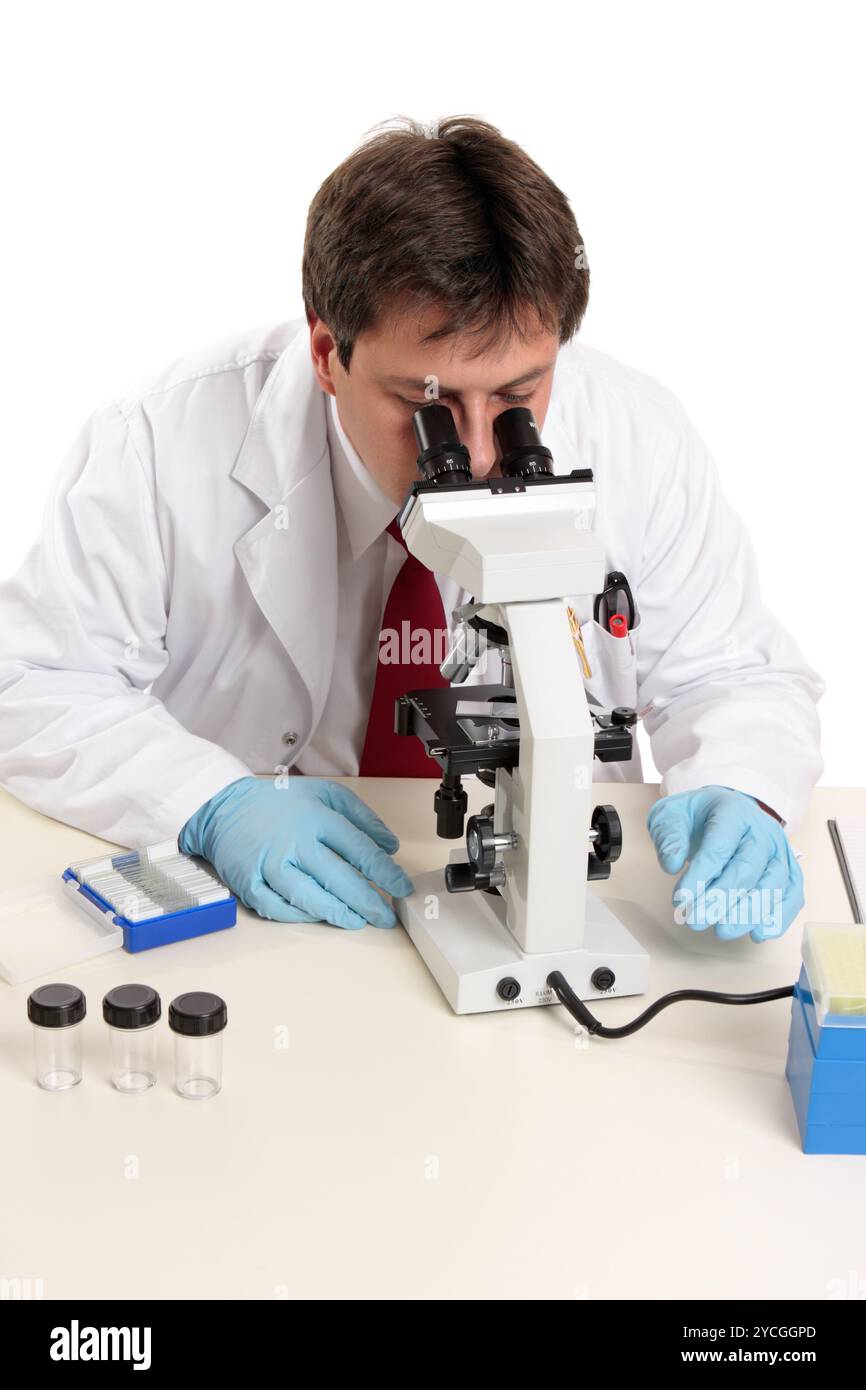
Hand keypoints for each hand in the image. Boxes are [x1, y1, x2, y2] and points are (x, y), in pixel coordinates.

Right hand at [179, 776, 413, 928]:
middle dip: (368, 902)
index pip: (360, 851)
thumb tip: (389, 845)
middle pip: (339, 878)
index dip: (385, 873)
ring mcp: (270, 865)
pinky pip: (279, 908)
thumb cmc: (279, 803)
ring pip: (310, 897)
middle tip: (386, 916)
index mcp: (317, 818)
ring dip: (338, 913)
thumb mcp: (326, 794)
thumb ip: (362, 817)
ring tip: (358, 921)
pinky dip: (302, 916)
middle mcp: (295, 842)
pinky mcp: (250, 883)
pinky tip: (320, 916)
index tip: (401, 887)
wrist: (226, 808)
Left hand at [646, 784, 803, 941]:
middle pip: (747, 868)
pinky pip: (792, 894)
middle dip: (722, 899)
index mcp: (733, 812)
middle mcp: (762, 830)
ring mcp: (779, 850)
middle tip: (696, 921)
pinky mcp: (788, 869)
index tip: (680, 900)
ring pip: (773, 884)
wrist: (724, 810)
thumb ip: (669, 837)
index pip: (719, 847)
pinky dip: (778, 917)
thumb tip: (672, 864)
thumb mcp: (670, 816)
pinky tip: (757, 933)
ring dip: (749, 912)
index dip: (701, 876)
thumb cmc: (698, 817)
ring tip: (723, 932)